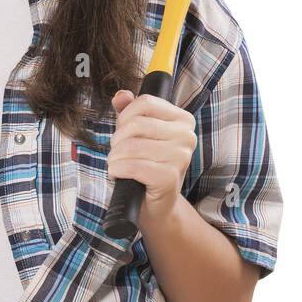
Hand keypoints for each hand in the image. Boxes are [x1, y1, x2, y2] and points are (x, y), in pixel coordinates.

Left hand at [107, 89, 196, 222]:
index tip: (123, 134)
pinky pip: (131, 165)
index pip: (145, 103)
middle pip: (135, 124)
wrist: (154, 206)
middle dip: (117, 141)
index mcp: (183, 120)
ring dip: (115, 158)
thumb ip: (129, 112)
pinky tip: (120, 175)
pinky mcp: (169, 177)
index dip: (124, 117)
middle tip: (119, 154)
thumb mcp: (138, 135)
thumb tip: (121, 95)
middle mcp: (186, 136)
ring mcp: (180, 157)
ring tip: (120, 166)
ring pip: (130, 146)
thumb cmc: (145, 167)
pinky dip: (117, 170)